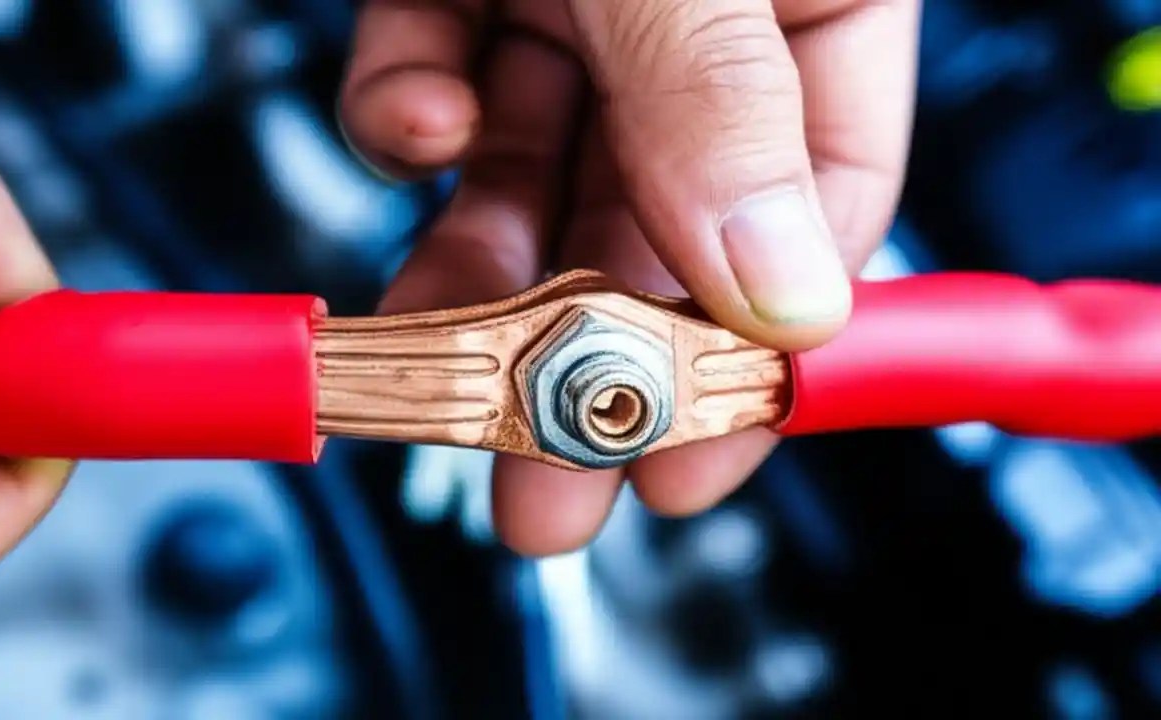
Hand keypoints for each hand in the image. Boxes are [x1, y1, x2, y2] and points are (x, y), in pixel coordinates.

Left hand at [340, 0, 918, 553]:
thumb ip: (721, 104)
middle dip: (590, 347)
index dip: (755, 347)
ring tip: (441, 350)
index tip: (690, 449)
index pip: (825, 200)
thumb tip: (779, 293)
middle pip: (660, 222)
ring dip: (480, 272)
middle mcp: (692, 18)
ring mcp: (572, 2)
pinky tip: (421, 119)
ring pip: (532, 177)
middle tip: (547, 472)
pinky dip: (406, 122)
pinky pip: (432, 85)